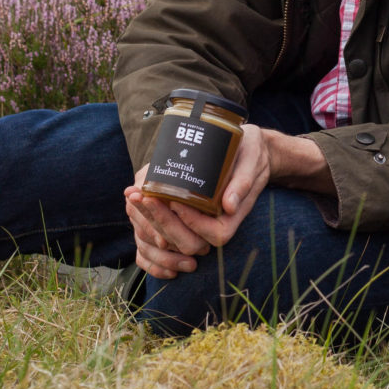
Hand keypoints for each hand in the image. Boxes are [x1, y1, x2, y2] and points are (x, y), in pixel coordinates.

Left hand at [124, 124, 273, 277]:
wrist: (251, 149)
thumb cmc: (252, 152)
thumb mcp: (251, 160)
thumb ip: (243, 182)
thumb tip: (229, 206)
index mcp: (234, 215)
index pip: (215, 233)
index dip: (194, 223)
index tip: (178, 202)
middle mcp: (218, 221)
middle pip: (190, 240)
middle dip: (164, 222)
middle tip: (144, 198)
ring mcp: (203, 218)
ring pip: (175, 236)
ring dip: (152, 220)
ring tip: (135, 196)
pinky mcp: (192, 210)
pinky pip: (170, 224)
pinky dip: (152, 216)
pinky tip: (139, 197)